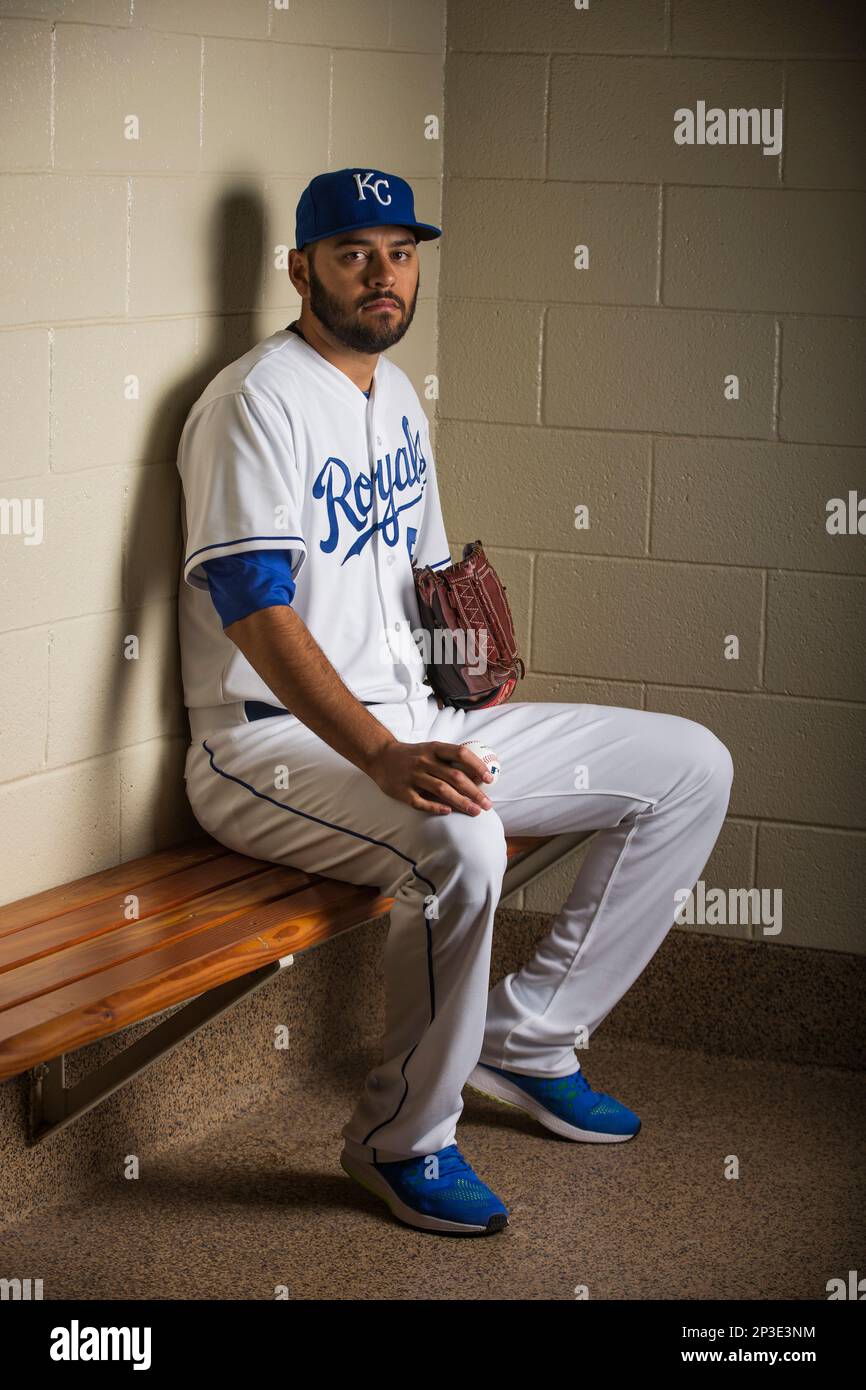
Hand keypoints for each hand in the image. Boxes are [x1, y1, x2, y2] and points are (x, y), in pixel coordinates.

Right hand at [368, 740, 494, 815]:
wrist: (380, 756)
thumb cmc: (413, 755)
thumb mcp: (430, 750)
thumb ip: (449, 761)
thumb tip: (477, 778)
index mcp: (434, 748)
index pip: (460, 753)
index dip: (477, 766)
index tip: (489, 780)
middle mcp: (424, 761)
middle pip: (454, 776)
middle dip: (474, 791)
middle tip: (487, 804)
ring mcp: (412, 776)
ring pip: (441, 789)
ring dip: (460, 802)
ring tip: (475, 811)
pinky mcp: (401, 791)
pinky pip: (420, 801)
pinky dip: (435, 807)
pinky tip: (448, 812)